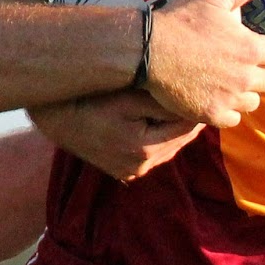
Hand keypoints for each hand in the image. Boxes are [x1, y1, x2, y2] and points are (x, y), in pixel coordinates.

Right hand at [30, 89, 202, 181]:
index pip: (185, 129)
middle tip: (206, 99)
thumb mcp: (129, 96)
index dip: (199, 108)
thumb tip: (196, 100)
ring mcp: (129, 172)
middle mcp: (138, 167)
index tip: (210, 92)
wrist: (54, 116)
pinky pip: (152, 155)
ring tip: (188, 108)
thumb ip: (163, 101)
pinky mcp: (122, 172)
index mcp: (143, 150)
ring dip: (177, 131)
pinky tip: (164, 122)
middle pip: (178, 142)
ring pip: (167, 149)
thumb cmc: (90, 99)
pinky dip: (160, 139)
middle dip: (191, 120)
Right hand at [145, 0, 264, 127]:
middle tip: (236, 66)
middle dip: (258, 74)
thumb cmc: (181, 21)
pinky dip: (225, 111)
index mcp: (251, 48)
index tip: (259, 51)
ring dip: (243, 94)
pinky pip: (232, 120)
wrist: (149, 50)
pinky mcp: (213, 115)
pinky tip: (212, 98)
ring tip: (224, 83)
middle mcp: (246, 76)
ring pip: (251, 103)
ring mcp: (230, 98)